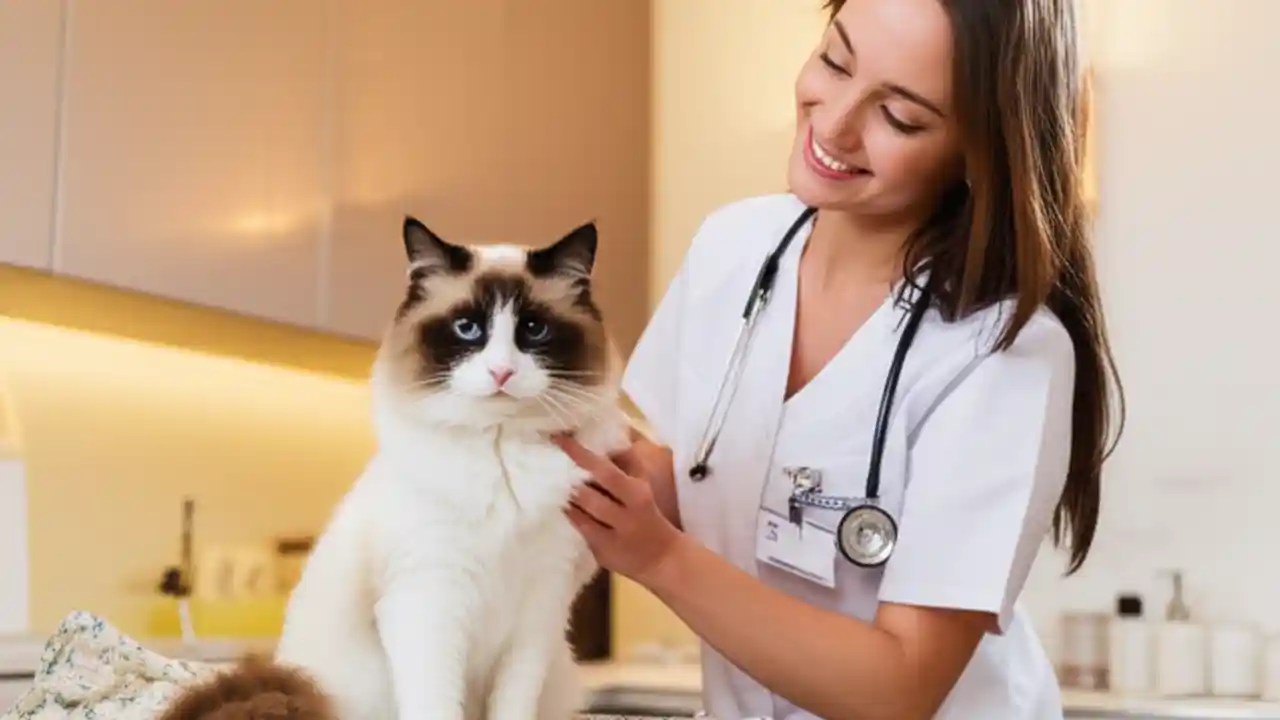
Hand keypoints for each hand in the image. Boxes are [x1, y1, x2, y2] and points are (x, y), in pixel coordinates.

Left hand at [553, 435, 684, 585]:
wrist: (664, 557)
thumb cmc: (648, 512)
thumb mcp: (643, 484)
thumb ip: (626, 461)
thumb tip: (608, 435)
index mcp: (636, 493)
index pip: (604, 471)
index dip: (580, 455)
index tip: (558, 439)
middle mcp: (625, 515)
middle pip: (588, 495)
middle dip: (567, 480)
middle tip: (546, 464)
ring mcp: (613, 537)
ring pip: (580, 515)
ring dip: (564, 500)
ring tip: (547, 485)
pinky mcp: (603, 553)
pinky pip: (580, 532)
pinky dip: (569, 518)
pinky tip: (559, 509)